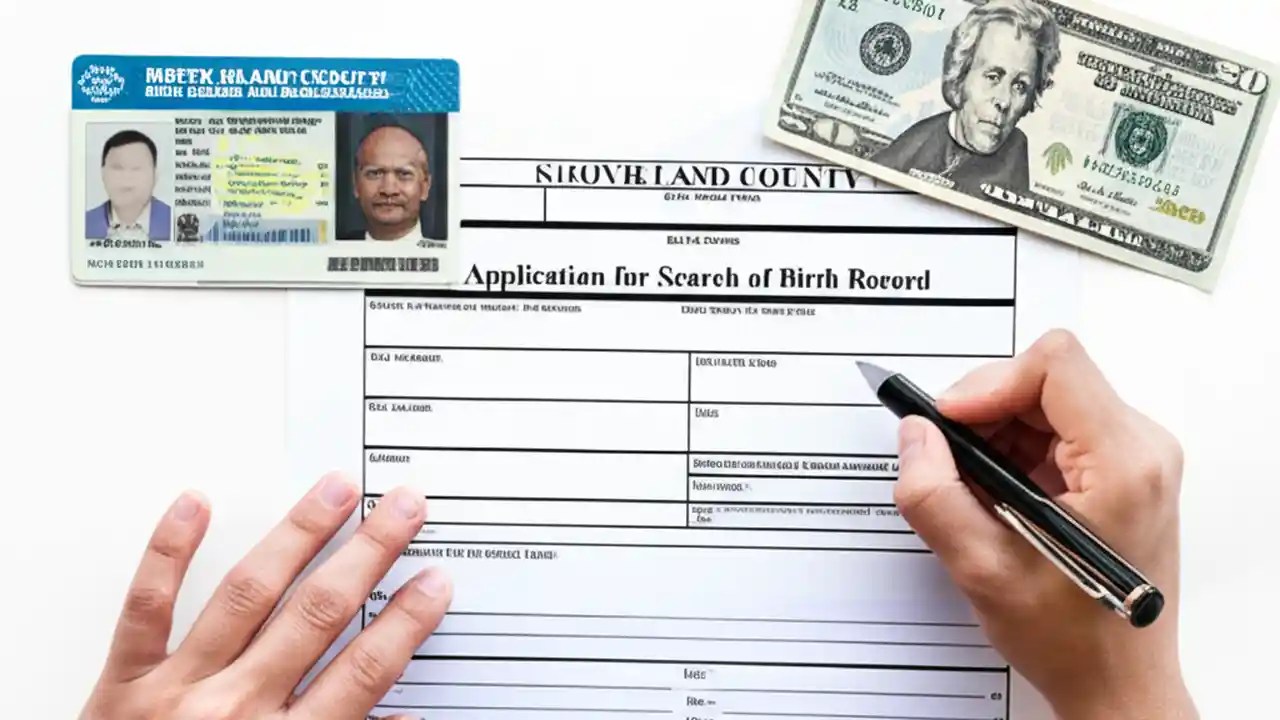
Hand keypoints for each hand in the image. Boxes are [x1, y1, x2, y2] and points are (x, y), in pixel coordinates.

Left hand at [79, 474, 449, 719]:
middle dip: (369, 554)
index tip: (433, 582)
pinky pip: (146, 607)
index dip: (404, 622)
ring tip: (332, 491)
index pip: (364, 672)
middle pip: (317, 615)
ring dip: (298, 535)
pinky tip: (194, 505)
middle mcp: (235, 711)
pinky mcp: (123, 680)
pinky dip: (169, 552)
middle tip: (402, 508)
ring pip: (248, 593)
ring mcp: (177, 690)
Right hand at [893, 330, 1196, 718]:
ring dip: (996, 435)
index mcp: (1124, 464)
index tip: (950, 421)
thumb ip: (935, 494)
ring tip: (974, 490)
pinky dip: (1013, 451)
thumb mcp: (982, 568)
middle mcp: (1143, 450)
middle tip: (949, 459)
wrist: (1116, 684)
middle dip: (984, 412)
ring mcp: (1136, 459)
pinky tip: (997, 497)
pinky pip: (1055, 429)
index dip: (988, 384)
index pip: (1054, 364)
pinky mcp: (1121, 470)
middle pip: (1047, 378)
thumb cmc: (1074, 640)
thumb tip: (915, 436)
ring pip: (1046, 400)